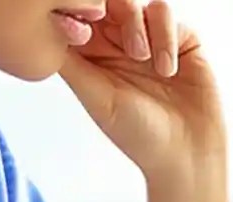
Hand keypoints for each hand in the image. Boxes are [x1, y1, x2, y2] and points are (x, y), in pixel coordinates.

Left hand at [59, 0, 223, 175]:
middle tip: (115, 40)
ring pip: (135, 3)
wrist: (187, 155)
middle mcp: (119, 43)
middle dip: (108, 12)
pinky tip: (167, 70)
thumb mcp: (97, 98)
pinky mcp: (181, 39)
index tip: (81, 30)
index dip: (77, 12)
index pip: (78, 17)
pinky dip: (165, 37)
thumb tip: (45, 27)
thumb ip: (70, 61)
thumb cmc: (139, 135)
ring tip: (141, 59)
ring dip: (135, 24)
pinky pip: (165, 13)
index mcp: (92, 56)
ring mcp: (151, 39)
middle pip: (106, 2)